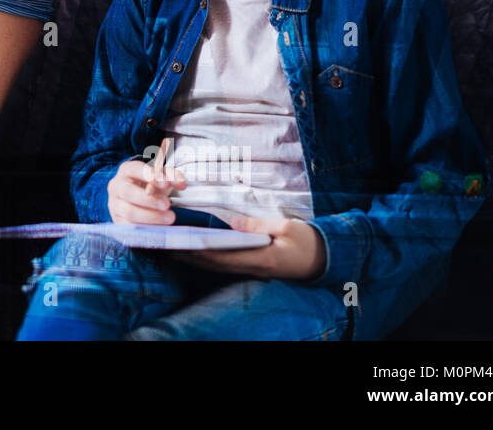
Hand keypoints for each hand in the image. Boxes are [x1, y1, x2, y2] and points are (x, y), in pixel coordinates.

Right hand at [107, 157, 187, 223]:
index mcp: (126, 171)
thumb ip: (172, 177)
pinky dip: (147, 228)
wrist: (138, 200)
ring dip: (151, 216)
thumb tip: (181, 183)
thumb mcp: (160, 177)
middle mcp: (117, 187)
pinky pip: (131, 227)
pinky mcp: (119, 221)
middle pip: (128, 192)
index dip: (147, 175)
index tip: (164, 182)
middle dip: (149, 199)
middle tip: (167, 203)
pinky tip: (160, 227)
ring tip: (169, 217)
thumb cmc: (149, 185)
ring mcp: (116, 205)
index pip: (133, 169)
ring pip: (130, 212)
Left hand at [168, 214, 326, 279]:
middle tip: (168, 247)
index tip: (182, 244)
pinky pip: (227, 265)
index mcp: (262, 258)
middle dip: (191, 257)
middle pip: (216, 264)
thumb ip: (257, 225)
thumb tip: (232, 223)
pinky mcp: (255, 267)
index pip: (224, 257)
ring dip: (197, 259)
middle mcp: (254, 267)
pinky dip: (210, 258)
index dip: (201, 251)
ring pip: (219, 267)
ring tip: (175, 250)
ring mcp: (254, 269)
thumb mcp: (285, 227)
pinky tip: (197, 251)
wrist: (325, 257)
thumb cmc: (306, 240)